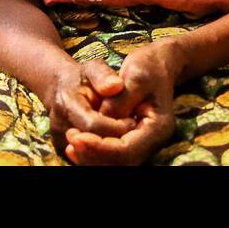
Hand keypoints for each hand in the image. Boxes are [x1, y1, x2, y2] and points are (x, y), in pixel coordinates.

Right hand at [46, 60, 135, 159]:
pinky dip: (105, 155)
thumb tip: (116, 86)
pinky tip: (118, 143)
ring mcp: (61, 142)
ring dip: (111, 151)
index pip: (93, 125)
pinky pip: (88, 159)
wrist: (61, 89)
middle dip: (115, 142)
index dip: (116, 126)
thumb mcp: (93, 68)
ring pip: (90, 158)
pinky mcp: (65, 151)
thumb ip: (103, 75)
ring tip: (126, 137)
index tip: (132, 120)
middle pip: (91, 147)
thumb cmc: (83, 78)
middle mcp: (60, 127)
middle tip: (133, 131)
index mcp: (66, 103)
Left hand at [64, 40, 183, 165]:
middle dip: (94, 154)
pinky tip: (75, 146)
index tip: (77, 136)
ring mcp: (141, 143)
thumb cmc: (147, 66)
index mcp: (158, 127)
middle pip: (120, 162)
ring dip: (91, 157)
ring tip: (71, 141)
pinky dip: (93, 154)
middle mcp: (151, 141)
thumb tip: (102, 117)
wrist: (157, 64)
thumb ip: (120, 99)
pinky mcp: (130, 141)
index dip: (100, 147)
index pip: (127, 150)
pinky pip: (111, 157)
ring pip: (115, 163)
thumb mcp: (135, 75)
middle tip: (70, 138)